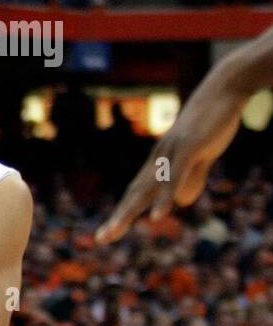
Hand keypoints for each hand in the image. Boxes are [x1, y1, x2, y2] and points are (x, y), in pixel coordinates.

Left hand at [96, 91, 245, 241]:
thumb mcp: (201, 155)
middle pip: (135, 192)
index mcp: (161, 162)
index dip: (123, 212)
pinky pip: (174, 177)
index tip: (108, 233)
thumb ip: (191, 178)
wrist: (226, 86)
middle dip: (118, 217)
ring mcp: (172, 152)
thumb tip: (182, 201)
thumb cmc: (213, 120)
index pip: (137, 191)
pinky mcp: (189, 147)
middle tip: (100, 239)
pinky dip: (165, 198)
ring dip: (130, 212)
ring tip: (114, 232)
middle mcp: (160, 158)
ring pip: (148, 188)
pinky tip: (156, 217)